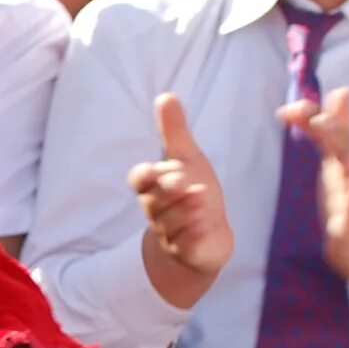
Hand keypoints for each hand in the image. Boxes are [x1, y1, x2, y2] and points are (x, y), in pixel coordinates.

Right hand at [131, 92, 230, 306]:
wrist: (202, 239)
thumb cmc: (191, 194)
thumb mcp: (186, 159)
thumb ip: (174, 131)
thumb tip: (166, 95)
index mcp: (154, 188)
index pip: (140, 181)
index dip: (145, 176)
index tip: (155, 170)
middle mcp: (158, 212)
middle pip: (155, 201)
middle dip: (169, 192)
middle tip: (185, 182)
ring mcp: (172, 234)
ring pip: (171, 223)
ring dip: (185, 211)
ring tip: (201, 199)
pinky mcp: (188, 252)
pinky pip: (188, 247)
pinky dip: (196, 237)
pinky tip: (208, 226)